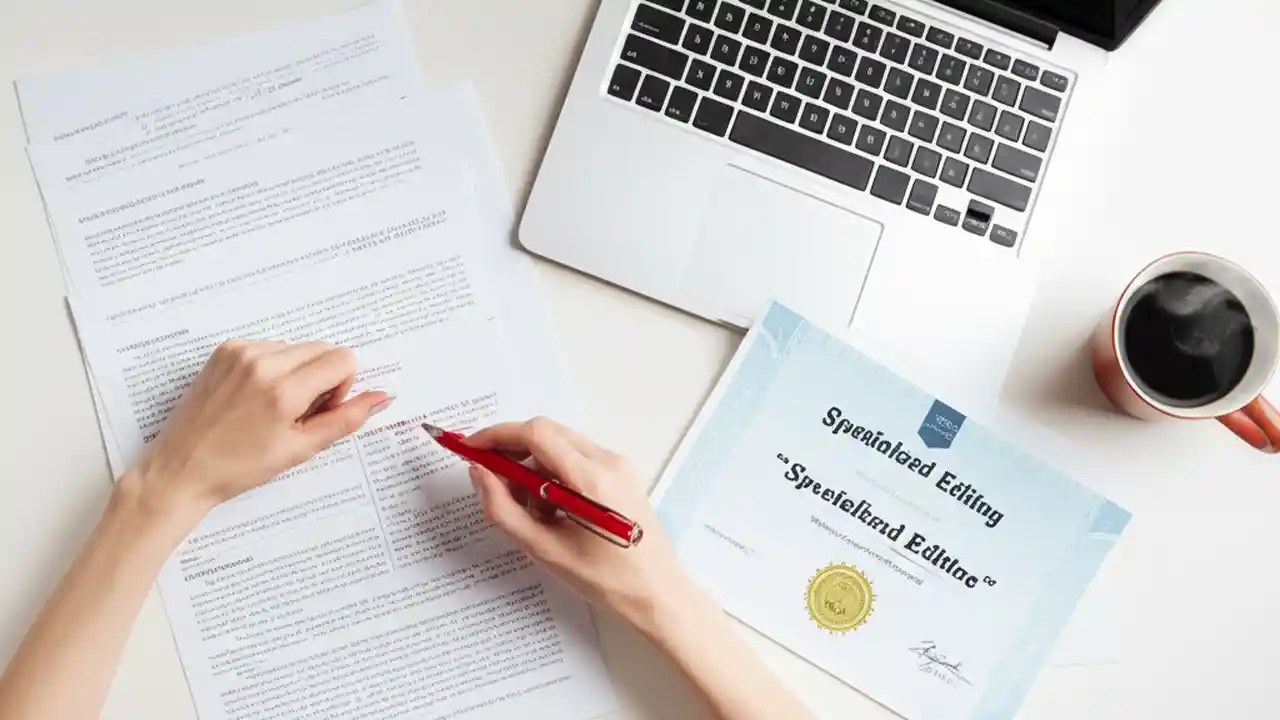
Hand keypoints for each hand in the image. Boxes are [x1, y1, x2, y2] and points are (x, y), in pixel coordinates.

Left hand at [123, 340, 391, 519]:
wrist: (181, 468)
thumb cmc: (239, 467)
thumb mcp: (300, 448)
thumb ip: (345, 419)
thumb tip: (381, 397)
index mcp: (283, 390)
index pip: (342, 359)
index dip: (343, 386)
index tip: (322, 409)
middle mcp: (262, 362)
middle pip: (323, 349)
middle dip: (323, 377)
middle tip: (300, 412)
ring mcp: (240, 352)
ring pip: (297, 348)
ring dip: (299, 372)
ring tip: (274, 407)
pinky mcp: (225, 350)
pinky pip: (270, 347)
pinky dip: (274, 367)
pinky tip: (256, 397)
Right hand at [465, 418, 698, 633]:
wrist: (657, 594)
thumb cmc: (606, 580)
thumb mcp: (544, 550)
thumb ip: (504, 509)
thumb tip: (479, 473)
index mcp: (592, 480)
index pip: (536, 434)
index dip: (497, 435)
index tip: (471, 449)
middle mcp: (609, 462)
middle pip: (547, 433)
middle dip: (513, 451)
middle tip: (491, 481)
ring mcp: (619, 465)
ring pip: (560, 446)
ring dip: (534, 469)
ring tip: (530, 512)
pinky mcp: (622, 474)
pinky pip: (577, 460)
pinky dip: (555, 476)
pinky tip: (552, 512)